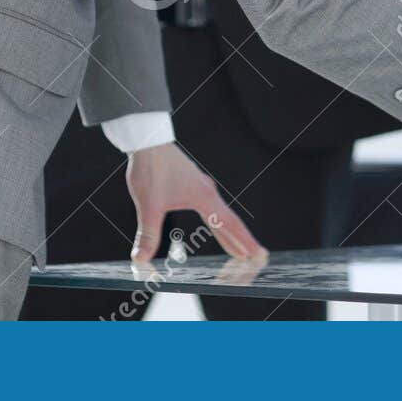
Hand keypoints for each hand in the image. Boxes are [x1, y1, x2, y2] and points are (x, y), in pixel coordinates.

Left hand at [124, 142, 265, 263]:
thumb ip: (148, 234)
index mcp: (204, 197)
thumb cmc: (151, 169)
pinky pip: (211, 207)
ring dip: (230, 233)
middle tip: (257, 258)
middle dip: (242, 242)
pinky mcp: (193, 183)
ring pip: (221, 214)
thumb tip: (141, 260)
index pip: (230, 225)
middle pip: (230, 222)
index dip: (245, 242)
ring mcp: (201, 187)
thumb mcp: (149, 205)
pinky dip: (218, 221)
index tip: (260, 255)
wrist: (147, 141)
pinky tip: (213, 220)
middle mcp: (207, 192)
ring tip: (237, 250)